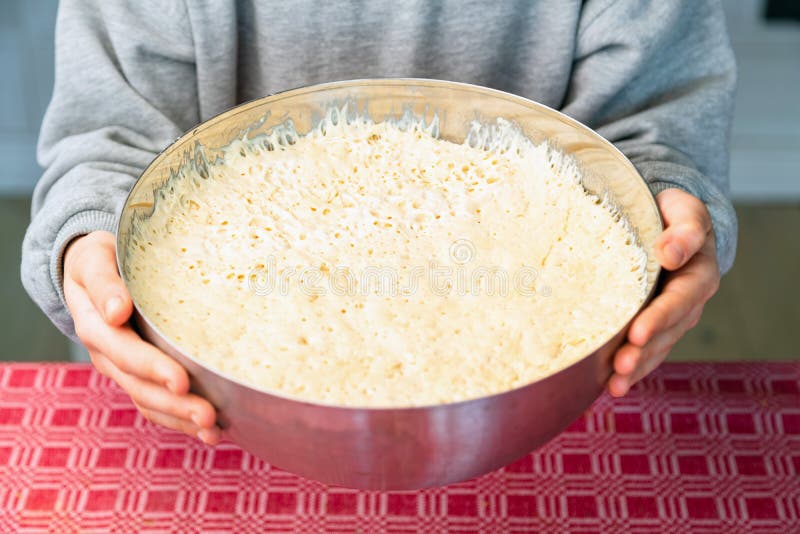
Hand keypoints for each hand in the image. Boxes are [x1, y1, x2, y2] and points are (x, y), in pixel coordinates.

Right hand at [63, 231, 219, 443]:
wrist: (92, 268)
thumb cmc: (98, 258)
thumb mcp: (93, 259)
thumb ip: (103, 282)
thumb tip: (116, 310)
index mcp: (94, 325)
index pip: (125, 352)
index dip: (152, 368)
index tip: (180, 381)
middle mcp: (107, 354)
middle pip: (140, 386)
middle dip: (175, 404)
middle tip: (208, 415)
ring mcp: (123, 368)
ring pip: (149, 402)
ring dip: (180, 420)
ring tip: (212, 430)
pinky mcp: (139, 374)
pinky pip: (157, 404)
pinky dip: (180, 420)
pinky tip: (209, 430)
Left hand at [608, 188, 719, 396]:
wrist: (665, 219)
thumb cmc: (672, 213)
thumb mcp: (684, 212)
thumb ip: (684, 231)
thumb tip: (670, 253)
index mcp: (698, 275)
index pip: (678, 301)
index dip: (659, 318)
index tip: (637, 333)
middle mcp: (687, 303)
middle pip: (665, 333)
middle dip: (643, 352)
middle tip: (619, 367)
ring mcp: (670, 318)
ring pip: (655, 349)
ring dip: (635, 368)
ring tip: (614, 385)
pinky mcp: (652, 325)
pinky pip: (644, 351)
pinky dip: (630, 369)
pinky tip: (610, 386)